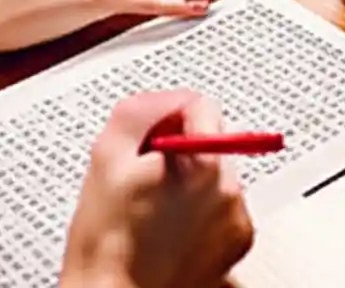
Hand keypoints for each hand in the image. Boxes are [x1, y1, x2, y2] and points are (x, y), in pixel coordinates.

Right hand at [60, 91, 253, 287]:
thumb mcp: (107, 156)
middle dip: (177, 154)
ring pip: (213, 176)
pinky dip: (199, 214)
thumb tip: (167, 100)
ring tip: (152, 213)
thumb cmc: (108, 242)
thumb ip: (142, 109)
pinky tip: (169, 231)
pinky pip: (220, 209)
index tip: (145, 148)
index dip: (162, 121)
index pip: (198, 104)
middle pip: (207, 141)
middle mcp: (231, 188)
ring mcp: (236, 218)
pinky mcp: (237, 243)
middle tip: (142, 184)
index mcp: (205, 161)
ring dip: (187, 185)